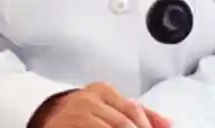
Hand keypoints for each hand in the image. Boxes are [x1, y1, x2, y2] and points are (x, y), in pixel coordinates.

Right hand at [29, 82, 172, 127]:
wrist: (45, 116)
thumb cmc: (82, 114)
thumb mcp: (110, 108)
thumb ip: (139, 114)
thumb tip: (169, 124)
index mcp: (101, 90)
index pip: (133, 109)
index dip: (148, 126)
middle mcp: (87, 99)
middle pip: (124, 123)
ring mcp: (75, 114)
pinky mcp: (65, 127)